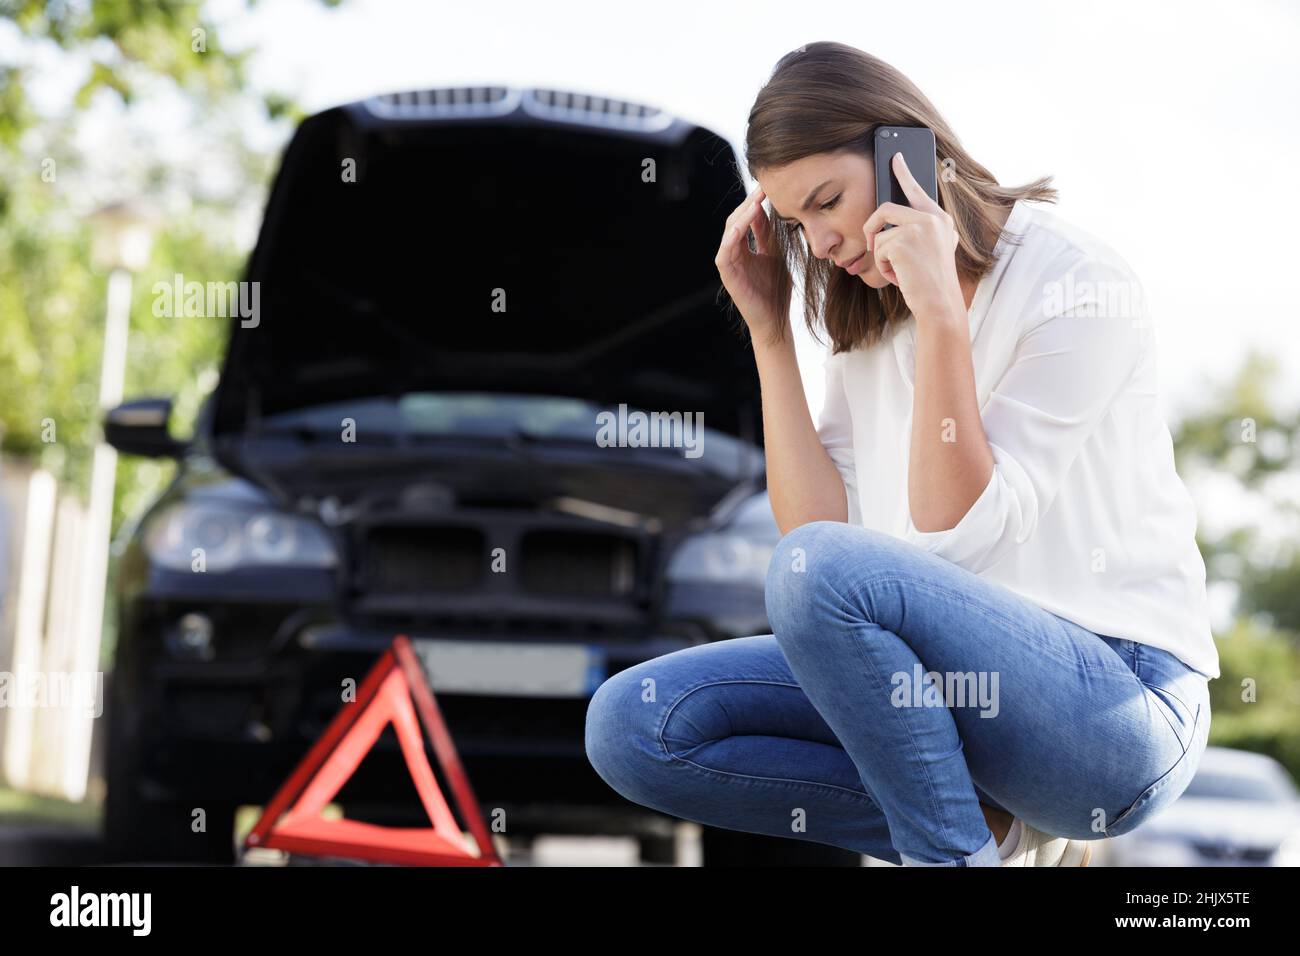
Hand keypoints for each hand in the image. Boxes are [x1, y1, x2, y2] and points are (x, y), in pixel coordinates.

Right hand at [715, 184, 791, 344]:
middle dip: (749, 203)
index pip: (746, 218)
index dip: (755, 202)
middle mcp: (733, 253)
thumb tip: (765, 208)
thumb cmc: (776, 289)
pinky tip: (742, 226)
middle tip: (763, 187)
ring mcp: (729, 264)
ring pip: (730, 233)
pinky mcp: (727, 276)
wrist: (775, 319)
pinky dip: (731, 238)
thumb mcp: (775, 254)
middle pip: (735, 221)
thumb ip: (767, 234)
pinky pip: (724, 253)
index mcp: (744, 247)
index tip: (769, 187)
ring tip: (756, 202)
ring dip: (742, 216)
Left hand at [862, 152, 963, 325]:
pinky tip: (901, 277)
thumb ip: (921, 232)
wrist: (939, 303)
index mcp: (940, 220)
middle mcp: (932, 219)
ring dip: (884, 257)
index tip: (895, 157)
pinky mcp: (904, 241)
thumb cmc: (932, 282)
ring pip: (881, 234)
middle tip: (874, 244)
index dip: (904, 172)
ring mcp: (919, 228)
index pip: (917, 189)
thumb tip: (890, 225)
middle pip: (886, 209)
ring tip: (901, 271)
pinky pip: (880, 249)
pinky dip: (885, 268)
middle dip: (873, 229)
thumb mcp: (934, 251)